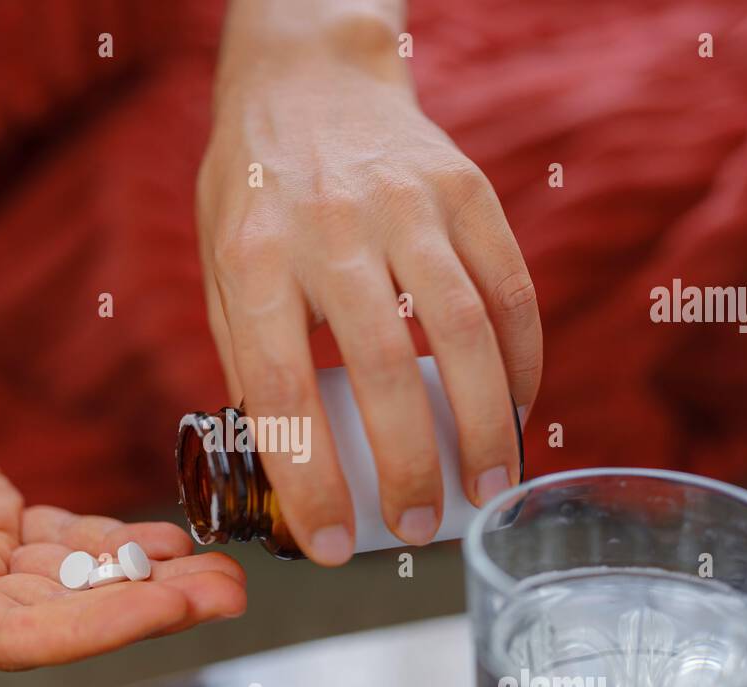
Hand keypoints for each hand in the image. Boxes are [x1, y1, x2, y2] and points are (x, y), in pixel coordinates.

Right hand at [0, 286, 244, 668]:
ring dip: (149, 578)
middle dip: (147, 607)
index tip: (168, 606)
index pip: (19, 635)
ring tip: (223, 570)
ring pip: (76, 579)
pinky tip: (171, 538)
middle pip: (65, 613)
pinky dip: (118, 541)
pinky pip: (66, 538)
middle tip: (228, 593)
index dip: (97, 628)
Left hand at [196, 10, 541, 564]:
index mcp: (255, 261)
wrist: (311, 80)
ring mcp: (406, 203)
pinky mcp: (466, 189)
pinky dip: (524, 358)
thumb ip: (252, 358)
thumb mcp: (222, 272)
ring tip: (490, 488)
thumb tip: (293, 460)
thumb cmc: (258, 196)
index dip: (309, 482)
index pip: (280, 395)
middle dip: (410, 468)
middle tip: (418, 528)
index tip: (329, 546)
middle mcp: (330, 229)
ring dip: (485, 425)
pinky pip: (511, 287)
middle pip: (383, 370)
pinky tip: (518, 407)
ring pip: (465, 331)